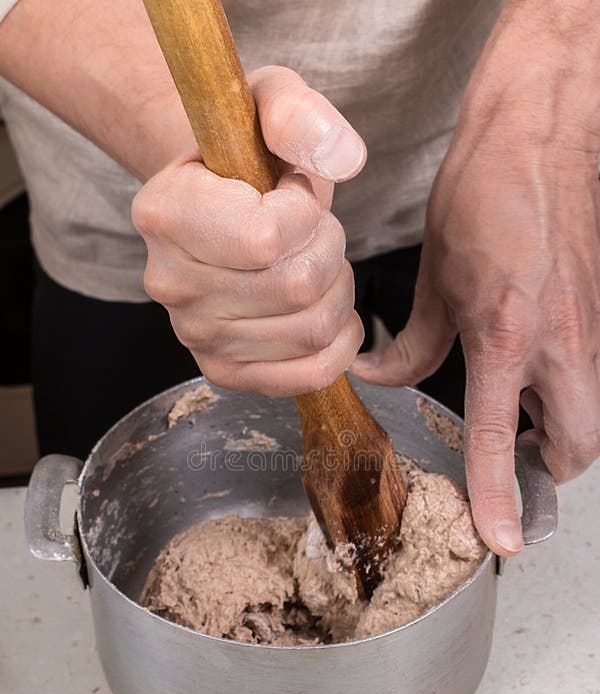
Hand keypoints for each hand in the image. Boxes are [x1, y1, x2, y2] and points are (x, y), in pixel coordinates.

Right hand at [132, 66, 365, 395]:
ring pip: (312, 330)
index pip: (265, 238)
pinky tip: (327, 309)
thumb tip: (342, 159)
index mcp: (163, 214)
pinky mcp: (224, 371)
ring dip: (337, 292)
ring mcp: (194, 335)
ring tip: (314, 263)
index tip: (294, 192)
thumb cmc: (244, 154)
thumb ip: (299, 115)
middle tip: (313, 231)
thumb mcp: (268, 103)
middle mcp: (168, 283)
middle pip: (298, 288)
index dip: (306, 212)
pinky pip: (307, 375)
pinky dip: (338, 345)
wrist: (216, 201)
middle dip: (329, 250)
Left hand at [352, 3, 599, 556]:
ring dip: (558, 432)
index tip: (498, 538)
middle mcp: (561, 343)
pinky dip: (563, 392)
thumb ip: (413, 343)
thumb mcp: (435, 276)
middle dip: (547, 472)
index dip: (497, 496)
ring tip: (516, 423)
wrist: (542, 133)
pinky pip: (589, 376)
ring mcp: (590, 329)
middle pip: (577, 446)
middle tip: (510, 469)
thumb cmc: (486, 193)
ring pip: (590, 414)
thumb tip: (381, 376)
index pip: (499, 438)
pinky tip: (530, 373)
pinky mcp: (598, 315)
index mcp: (507, 337)